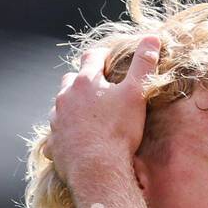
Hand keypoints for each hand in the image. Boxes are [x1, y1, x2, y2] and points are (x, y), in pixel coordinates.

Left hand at [48, 35, 159, 188]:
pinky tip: (74, 139)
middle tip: (99, 89)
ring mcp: (57, 120)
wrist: (98, 170)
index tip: (110, 59)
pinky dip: (64, 133)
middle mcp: (66, 97)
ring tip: (87, 115)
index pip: (92, 57)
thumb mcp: (136, 94)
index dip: (102, 56)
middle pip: (71, 80)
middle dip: (84, 81)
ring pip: (61, 105)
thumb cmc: (119, 132)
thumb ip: (143, 65)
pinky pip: (56, 134)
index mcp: (86, 82)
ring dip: (72, 106)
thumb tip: (152, 37)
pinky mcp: (54, 143)